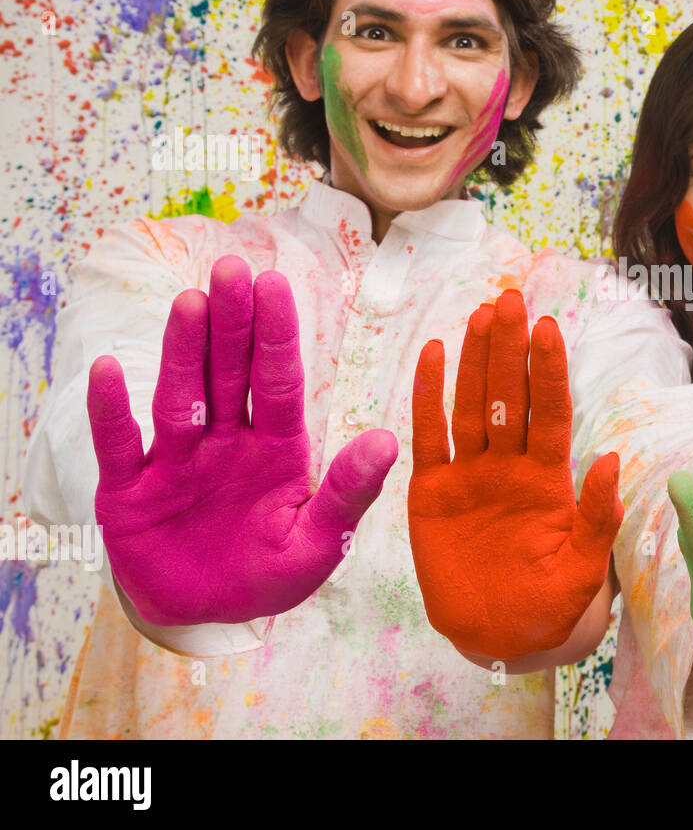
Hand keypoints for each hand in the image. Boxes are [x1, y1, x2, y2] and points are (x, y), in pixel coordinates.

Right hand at [89, 255, 396, 625]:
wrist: (208, 616)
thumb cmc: (270, 573)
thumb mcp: (319, 543)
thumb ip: (349, 494)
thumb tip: (388, 440)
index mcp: (278, 448)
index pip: (279, 382)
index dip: (276, 335)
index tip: (275, 285)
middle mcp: (227, 442)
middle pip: (229, 373)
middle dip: (231, 323)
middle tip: (231, 269)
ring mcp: (177, 462)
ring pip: (180, 396)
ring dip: (182, 351)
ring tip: (189, 302)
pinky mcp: (131, 491)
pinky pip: (119, 446)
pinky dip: (112, 412)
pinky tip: (109, 371)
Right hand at [407, 289, 621, 660]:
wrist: (501, 636)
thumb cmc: (551, 604)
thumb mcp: (583, 567)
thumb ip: (596, 517)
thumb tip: (612, 459)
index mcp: (549, 478)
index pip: (550, 413)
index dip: (549, 371)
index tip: (549, 328)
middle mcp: (510, 465)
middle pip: (511, 397)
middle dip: (511, 349)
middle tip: (511, 299)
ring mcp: (471, 474)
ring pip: (472, 406)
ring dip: (476, 361)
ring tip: (481, 314)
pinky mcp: (433, 491)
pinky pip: (430, 437)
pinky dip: (429, 397)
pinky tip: (435, 354)